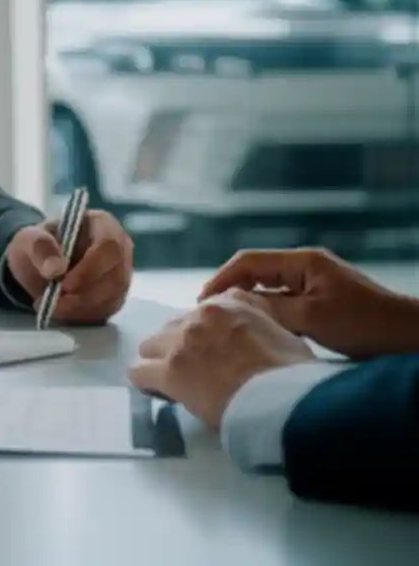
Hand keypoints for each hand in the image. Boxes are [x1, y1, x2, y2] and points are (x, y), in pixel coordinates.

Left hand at [6, 210, 133, 323]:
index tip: (65, 284)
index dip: (91, 268)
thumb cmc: (38, 245)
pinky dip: (80, 316)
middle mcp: (119, 249)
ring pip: (111, 298)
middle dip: (82, 295)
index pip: (109, 246)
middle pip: (115, 277)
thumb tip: (55, 269)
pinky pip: (105, 312)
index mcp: (102, 224)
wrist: (37, 266)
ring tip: (50, 305)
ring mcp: (120, 275)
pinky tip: (59, 311)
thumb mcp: (28, 239)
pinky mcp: (114, 297)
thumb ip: (39, 247)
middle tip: (52, 301)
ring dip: (79, 308)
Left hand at [129, 290, 315, 428]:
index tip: (214, 353)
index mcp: (230, 303)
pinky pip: (138, 373)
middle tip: (196, 370)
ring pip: (150, 347)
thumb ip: (259, 321)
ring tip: (176, 382)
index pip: (202, 312)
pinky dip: (146, 383)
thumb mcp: (284, 332)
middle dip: (180, 347)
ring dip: (160, 362)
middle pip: (172, 328)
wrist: (284, 397)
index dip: (205, 335)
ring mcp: (181, 343)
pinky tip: (159, 393)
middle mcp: (200, 316)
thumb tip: (251, 332)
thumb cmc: (293, 372)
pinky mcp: (169, 371)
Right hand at [198, 248, 418, 358]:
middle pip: (254, 272)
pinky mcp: (320, 302)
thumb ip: (269, 308)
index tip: (201, 303)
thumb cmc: (363, 325)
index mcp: (303, 262)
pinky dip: (264, 312)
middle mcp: (306, 267)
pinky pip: (282, 302)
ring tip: (224, 323)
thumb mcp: (310, 317)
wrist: (406, 337)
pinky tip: (254, 329)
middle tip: (207, 315)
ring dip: (246, 303)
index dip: (220, 280)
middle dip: (228, 290)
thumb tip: (232, 307)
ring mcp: (314, 284)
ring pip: (267, 288)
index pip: (247, 262)